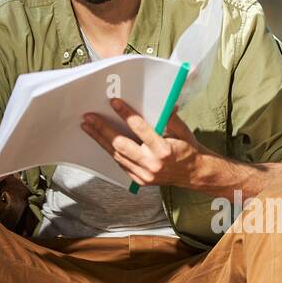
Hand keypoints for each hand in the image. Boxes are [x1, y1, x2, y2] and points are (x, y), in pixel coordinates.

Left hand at [80, 97, 206, 188]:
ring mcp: (145, 174)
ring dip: (100, 139)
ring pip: (116, 155)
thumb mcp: (183, 130)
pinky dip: (110, 151)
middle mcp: (152, 164)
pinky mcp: (140, 180)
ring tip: (88, 127)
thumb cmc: (188, 149)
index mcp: (164, 150)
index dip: (125, 114)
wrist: (193, 174)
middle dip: (102, 129)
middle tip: (89, 116)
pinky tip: (100, 140)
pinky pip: (120, 164)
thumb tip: (165, 102)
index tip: (114, 102)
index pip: (140, 128)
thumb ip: (171, 117)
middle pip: (121, 144)